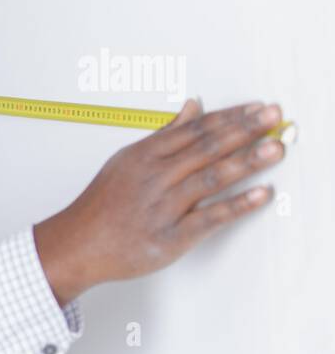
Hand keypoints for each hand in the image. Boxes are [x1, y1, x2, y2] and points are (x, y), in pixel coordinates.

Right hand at [33, 98, 288, 305]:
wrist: (77, 245)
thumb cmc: (102, 206)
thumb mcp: (127, 161)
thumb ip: (165, 135)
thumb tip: (193, 107)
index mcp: (145, 156)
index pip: (196, 130)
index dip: (231, 117)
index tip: (258, 108)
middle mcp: (154, 178)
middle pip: (206, 148)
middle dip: (245, 131)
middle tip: (275, 117)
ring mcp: (162, 207)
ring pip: (210, 178)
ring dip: (246, 162)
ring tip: (275, 148)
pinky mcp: (169, 237)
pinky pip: (209, 218)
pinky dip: (238, 206)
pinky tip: (261, 194)